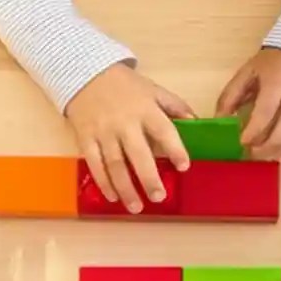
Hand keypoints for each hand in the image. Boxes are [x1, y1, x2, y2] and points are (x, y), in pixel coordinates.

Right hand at [65, 64, 193, 213]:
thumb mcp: (153, 89)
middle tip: (159, 197)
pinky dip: (103, 182)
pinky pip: (94, 164)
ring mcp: (103, 132)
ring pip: (115, 164)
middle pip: (138, 154)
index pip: (164, 131)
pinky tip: (112, 196)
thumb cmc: (124, 85)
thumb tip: (196, 121)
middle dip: (149, 178)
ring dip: (126, 188)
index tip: (184, 166)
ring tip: (137, 207)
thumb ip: (174, 106)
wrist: (85, 73)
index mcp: (145, 109)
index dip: (175, 149)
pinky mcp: (86, 138)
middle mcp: (125, 123)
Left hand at [216, 48, 280, 165]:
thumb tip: (219, 121)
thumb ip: (231, 95)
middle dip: (272, 145)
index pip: (267, 109)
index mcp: (278, 80)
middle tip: (256, 155)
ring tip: (273, 158)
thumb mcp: (248, 72)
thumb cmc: (273, 65)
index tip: (243, 143)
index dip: (255, 129)